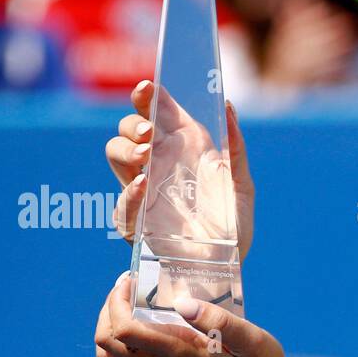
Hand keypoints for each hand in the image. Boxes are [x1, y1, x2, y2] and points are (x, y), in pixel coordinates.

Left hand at [94, 271, 297, 356]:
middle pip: (105, 341)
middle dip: (108, 308)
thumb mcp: (253, 340)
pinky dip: (118, 338)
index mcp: (179, 356)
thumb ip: (219, 320)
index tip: (132, 280)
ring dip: (109, 324)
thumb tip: (181, 302)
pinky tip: (141, 321)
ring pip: (107, 353)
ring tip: (129, 302)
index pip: (124, 330)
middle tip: (129, 286)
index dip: (118, 301)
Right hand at [105, 80, 255, 258]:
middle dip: (133, 124)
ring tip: (146, 155)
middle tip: (150, 132)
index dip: (146, 97)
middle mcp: (157, 167)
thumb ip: (236, 148)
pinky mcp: (137, 223)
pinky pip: (123, 203)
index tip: (148, 88)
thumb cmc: (232, 228)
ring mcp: (144, 193)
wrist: (225, 268)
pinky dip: (129, 192)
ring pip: (116, 155)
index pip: (154, 114)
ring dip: (126, 149)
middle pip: (127, 130)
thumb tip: (228, 105)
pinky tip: (141, 185)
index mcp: (181, 152)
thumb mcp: (241, 186)